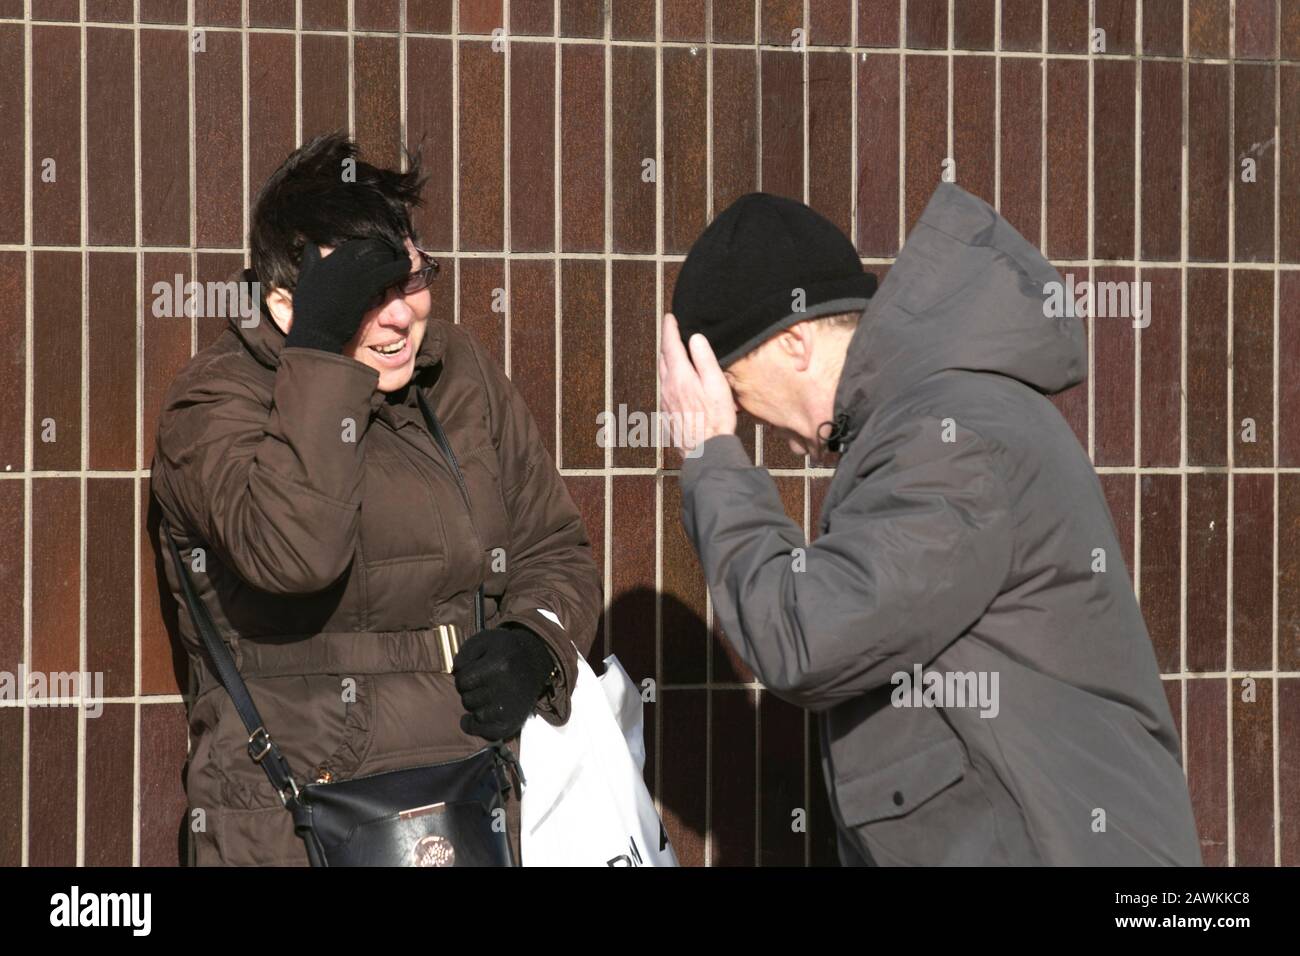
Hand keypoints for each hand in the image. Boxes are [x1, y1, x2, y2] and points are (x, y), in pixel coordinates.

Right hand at [284, 237, 412, 352]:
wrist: (316, 332)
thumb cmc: (310, 310)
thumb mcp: (306, 279)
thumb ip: (310, 260)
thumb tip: (311, 244)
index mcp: (328, 258)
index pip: (355, 243)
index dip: (370, 245)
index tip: (379, 249)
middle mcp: (341, 262)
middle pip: (371, 246)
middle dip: (385, 249)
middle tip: (396, 253)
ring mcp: (354, 273)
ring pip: (381, 256)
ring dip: (394, 256)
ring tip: (404, 259)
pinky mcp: (365, 287)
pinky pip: (387, 272)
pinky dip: (399, 268)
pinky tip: (406, 269)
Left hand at [452, 626, 557, 739]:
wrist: (534, 661)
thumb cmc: (504, 651)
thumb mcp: (485, 640)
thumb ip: (465, 652)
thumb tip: (456, 671)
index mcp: (499, 665)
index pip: (462, 680)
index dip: (464, 675)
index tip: (475, 671)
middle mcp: (506, 688)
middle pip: (467, 699)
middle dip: (470, 691)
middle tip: (483, 683)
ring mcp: (510, 708)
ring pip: (475, 715)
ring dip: (476, 706)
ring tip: (487, 695)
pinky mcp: (513, 722)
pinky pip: (485, 732)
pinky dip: (476, 726)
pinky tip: (476, 717)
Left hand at [658, 313, 736, 461]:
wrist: (705, 450)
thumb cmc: (715, 419)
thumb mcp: (716, 385)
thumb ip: (704, 359)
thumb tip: (695, 338)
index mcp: (680, 376)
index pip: (670, 345)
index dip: (670, 328)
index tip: (669, 317)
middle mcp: (668, 386)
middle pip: (663, 358)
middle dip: (666, 342)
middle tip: (671, 330)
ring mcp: (665, 400)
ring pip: (662, 373)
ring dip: (666, 359)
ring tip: (673, 351)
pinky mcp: (667, 412)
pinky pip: (665, 388)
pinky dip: (669, 376)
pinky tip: (676, 380)